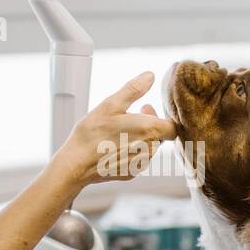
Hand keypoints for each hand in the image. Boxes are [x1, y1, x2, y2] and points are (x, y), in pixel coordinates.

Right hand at [55, 71, 176, 187]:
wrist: (76, 163)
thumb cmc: (93, 133)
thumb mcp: (111, 104)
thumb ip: (134, 89)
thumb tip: (150, 76)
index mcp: (149, 130)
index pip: (173, 126)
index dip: (162, 116)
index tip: (145, 109)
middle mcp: (149, 149)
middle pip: (160, 136)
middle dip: (148, 124)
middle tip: (129, 116)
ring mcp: (140, 164)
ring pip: (149, 148)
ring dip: (139, 138)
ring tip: (118, 131)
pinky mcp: (130, 173)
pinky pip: (137, 159)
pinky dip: (129, 151)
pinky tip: (112, 146)